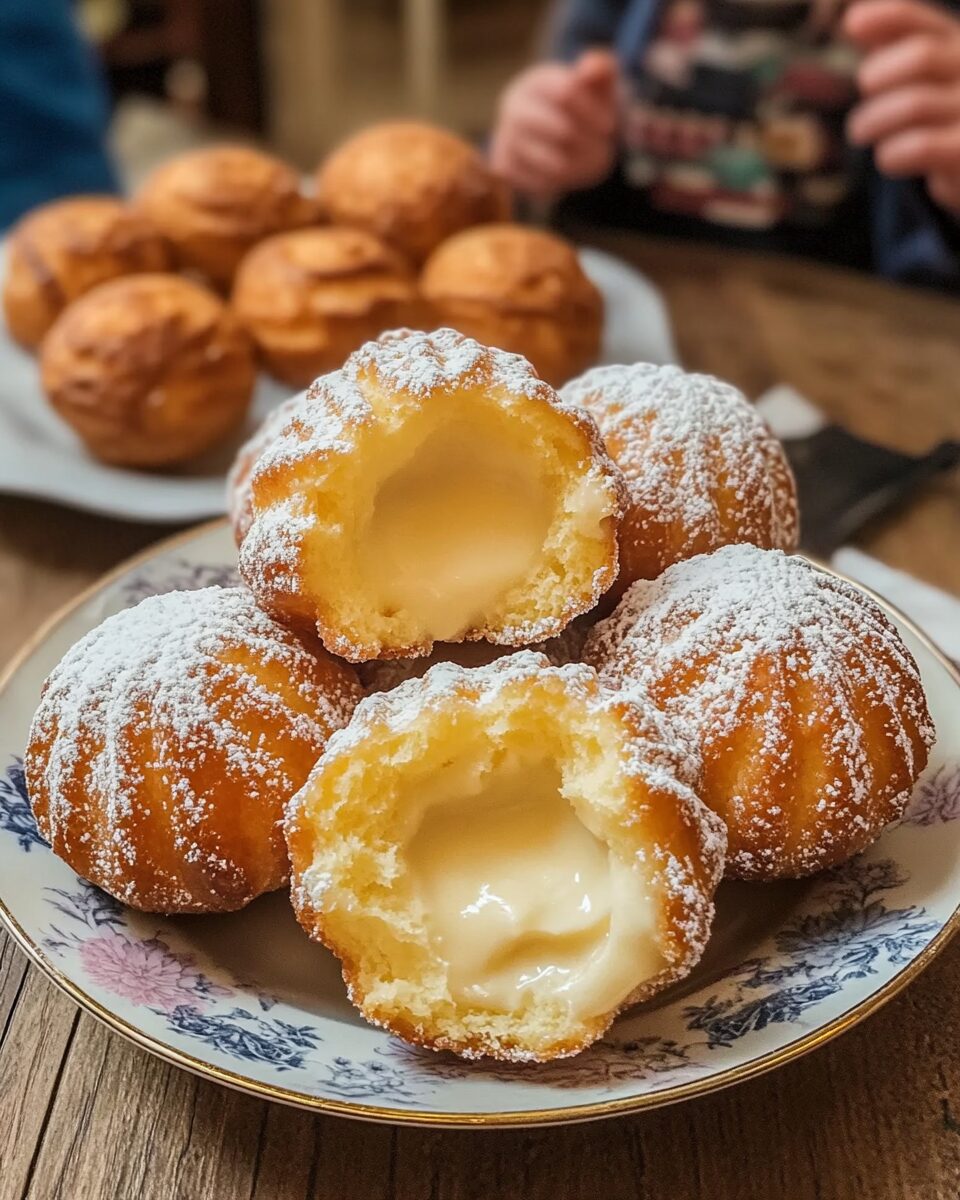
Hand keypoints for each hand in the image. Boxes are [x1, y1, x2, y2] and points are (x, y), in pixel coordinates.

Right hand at [489, 50, 619, 198]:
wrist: (546, 135)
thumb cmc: (577, 107)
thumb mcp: (594, 85)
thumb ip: (601, 68)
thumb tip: (593, 66)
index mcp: (535, 81)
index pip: (567, 93)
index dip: (593, 112)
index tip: (610, 126)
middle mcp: (514, 107)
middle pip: (563, 131)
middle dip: (589, 142)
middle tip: (602, 148)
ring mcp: (506, 138)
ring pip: (555, 164)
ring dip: (580, 166)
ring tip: (587, 160)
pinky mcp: (504, 167)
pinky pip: (542, 184)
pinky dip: (561, 183)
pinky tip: (567, 173)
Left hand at [846, 0, 959, 210]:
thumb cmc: (939, 120)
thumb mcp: (919, 80)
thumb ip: (892, 49)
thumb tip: (854, 19)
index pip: (927, 23)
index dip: (891, 17)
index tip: (852, 24)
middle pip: (923, 56)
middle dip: (877, 77)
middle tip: (859, 101)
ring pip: (915, 104)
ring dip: (873, 122)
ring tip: (862, 133)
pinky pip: (920, 146)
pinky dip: (892, 154)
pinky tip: (889, 157)